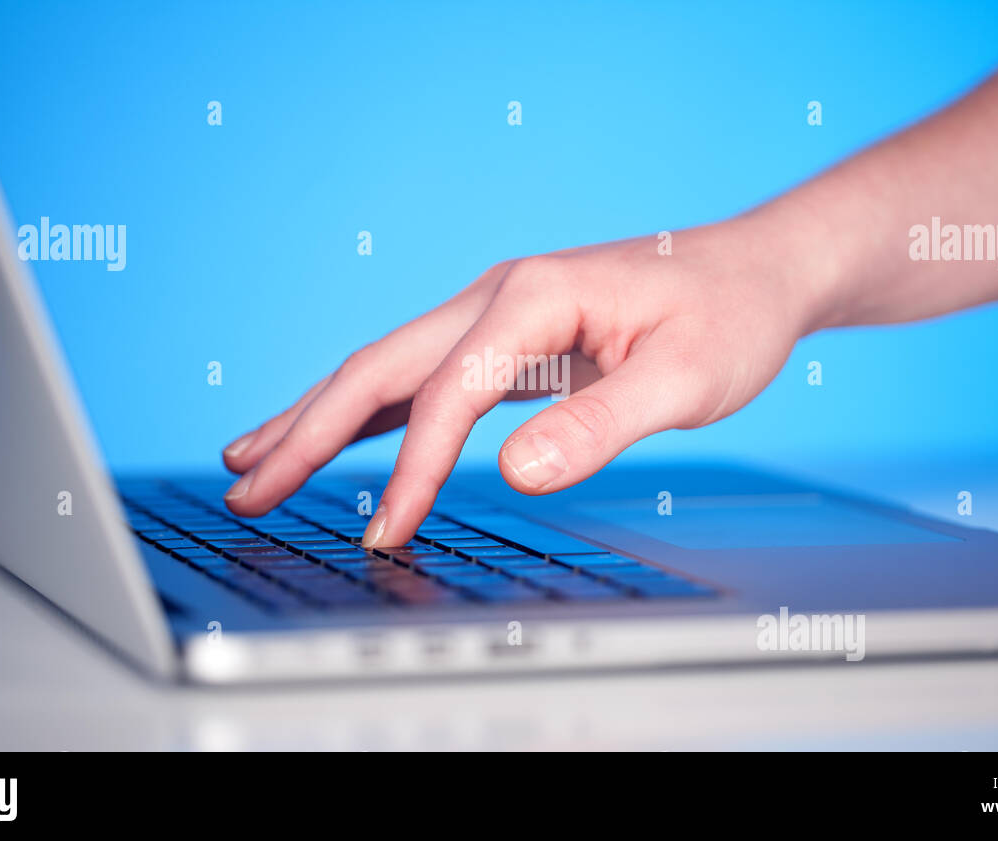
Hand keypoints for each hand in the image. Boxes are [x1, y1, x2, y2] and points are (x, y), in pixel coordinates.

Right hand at [220, 213, 827, 547]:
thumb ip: (603, 424)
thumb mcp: (687, 378)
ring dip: (315, 418)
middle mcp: (496, 298)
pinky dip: (367, 416)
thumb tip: (517, 474)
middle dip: (306, 432)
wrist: (752, 273)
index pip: (446, 394)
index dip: (413, 471)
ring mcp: (493, 317)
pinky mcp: (504, 342)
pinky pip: (418, 380)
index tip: (385, 535)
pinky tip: (332, 439)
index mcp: (532, 297)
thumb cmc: (727, 317)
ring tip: (250, 463)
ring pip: (384, 369)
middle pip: (378, 367)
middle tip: (246, 489)